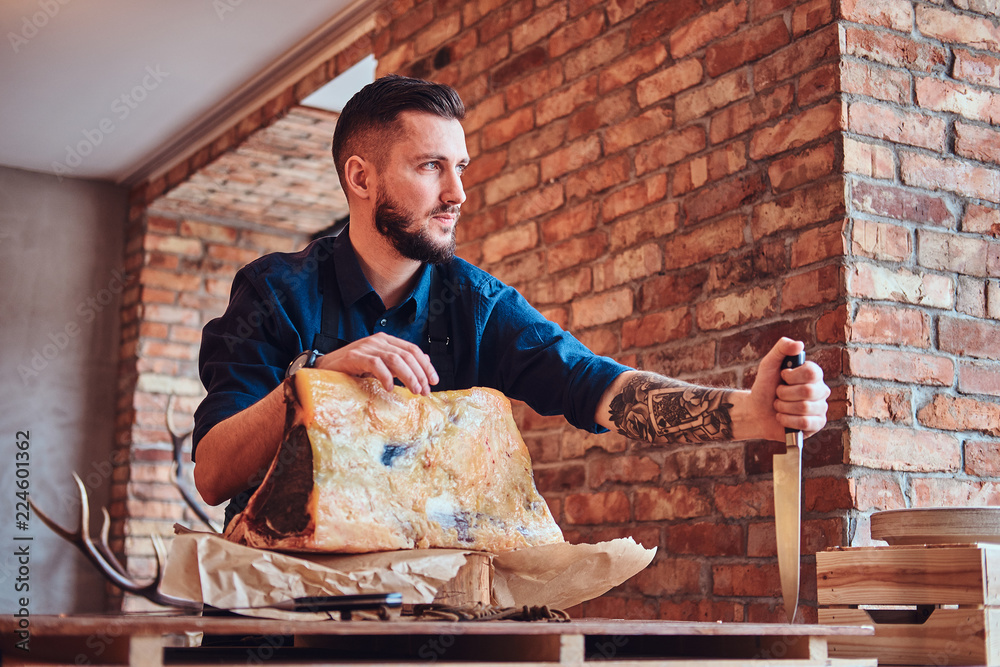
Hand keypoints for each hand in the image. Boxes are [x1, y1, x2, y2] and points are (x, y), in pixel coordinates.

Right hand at [314, 332, 438, 395]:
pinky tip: (389, 388)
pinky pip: (375, 364)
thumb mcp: (380, 366)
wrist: (323, 369)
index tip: (434, 382)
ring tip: (414, 391)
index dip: (426, 366)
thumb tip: (424, 361)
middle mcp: (377, 340)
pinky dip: (385, 377)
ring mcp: (366, 347)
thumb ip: (399, 363)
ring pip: (395, 359)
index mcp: (386, 341)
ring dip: (408, 376)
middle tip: (424, 391)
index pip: (413, 350)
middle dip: (420, 374)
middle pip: (407, 355)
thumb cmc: (352, 369)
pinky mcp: (354, 356)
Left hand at [745, 338, 829, 441]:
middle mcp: (821, 390)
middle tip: (778, 394)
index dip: (792, 376)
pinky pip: (805, 423)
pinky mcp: (817, 424)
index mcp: (813, 374)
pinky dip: (787, 420)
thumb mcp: (768, 364)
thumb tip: (799, 344)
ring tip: (779, 406)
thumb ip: (781, 349)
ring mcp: (821, 408)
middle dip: (784, 393)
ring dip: (783, 407)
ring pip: (804, 408)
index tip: (782, 376)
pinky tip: (782, 418)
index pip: (812, 372)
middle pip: (808, 391)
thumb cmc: (765, 386)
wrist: (756, 411)